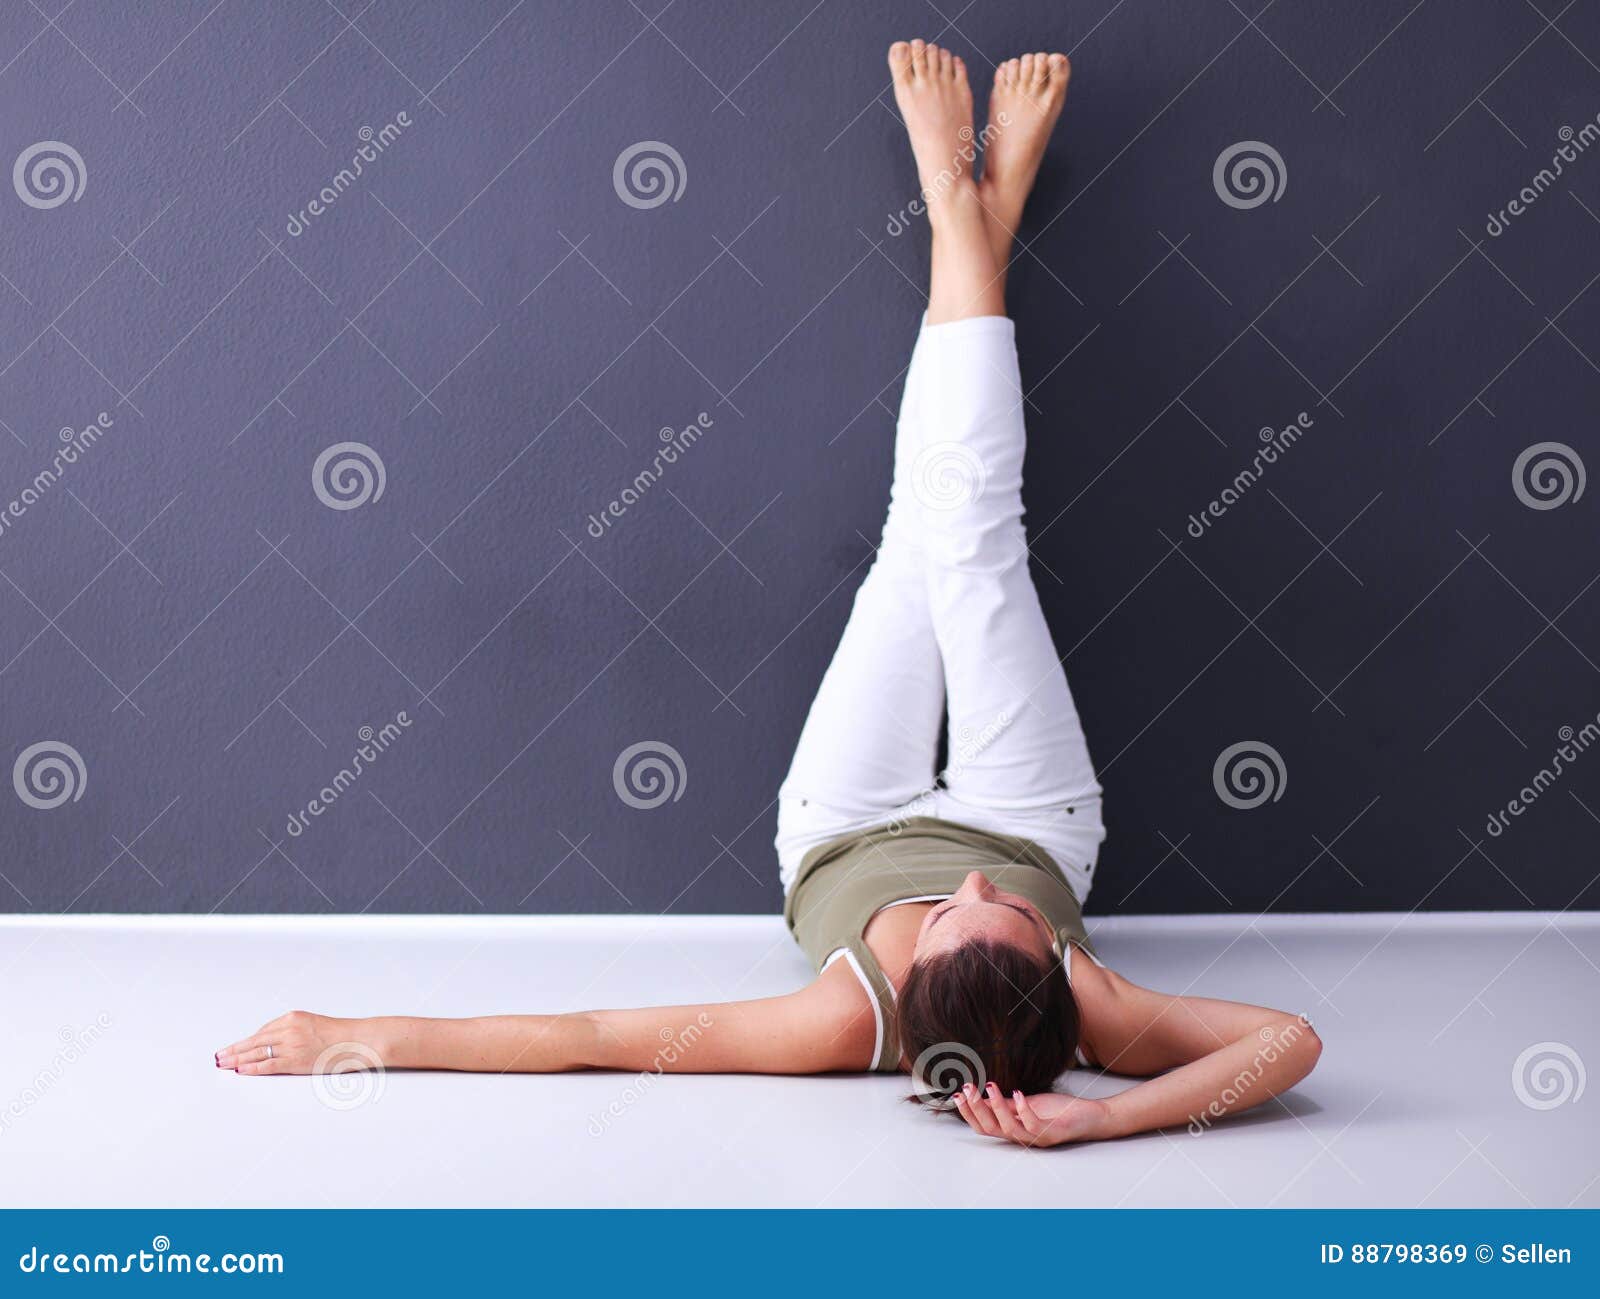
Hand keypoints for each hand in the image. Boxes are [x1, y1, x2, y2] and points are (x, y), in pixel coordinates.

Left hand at [215, 1011, 375, 1075]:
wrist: (359, 1040)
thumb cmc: (343, 1035)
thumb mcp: (316, 1025)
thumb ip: (296, 1032)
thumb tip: (280, 1045)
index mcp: (293, 1017)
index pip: (263, 1031)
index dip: (246, 1041)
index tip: (235, 1046)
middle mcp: (289, 1029)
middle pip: (254, 1040)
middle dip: (235, 1049)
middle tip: (220, 1056)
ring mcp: (291, 1044)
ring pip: (257, 1052)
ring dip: (237, 1058)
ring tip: (224, 1064)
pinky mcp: (295, 1060)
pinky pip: (267, 1064)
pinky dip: (252, 1067)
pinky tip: (240, 1070)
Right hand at [954, 1081, 1110, 1147]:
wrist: (1090, 1117)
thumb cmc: (1058, 1111)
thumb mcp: (1026, 1104)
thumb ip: (1006, 1104)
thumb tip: (982, 1095)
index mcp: (1013, 1130)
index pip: (984, 1126)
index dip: (969, 1113)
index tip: (957, 1094)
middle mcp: (1022, 1137)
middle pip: (991, 1128)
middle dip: (976, 1109)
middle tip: (967, 1088)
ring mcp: (1037, 1137)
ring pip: (1009, 1128)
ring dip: (996, 1107)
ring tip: (989, 1086)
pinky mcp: (1052, 1132)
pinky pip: (1034, 1125)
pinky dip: (1023, 1110)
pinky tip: (1017, 1093)